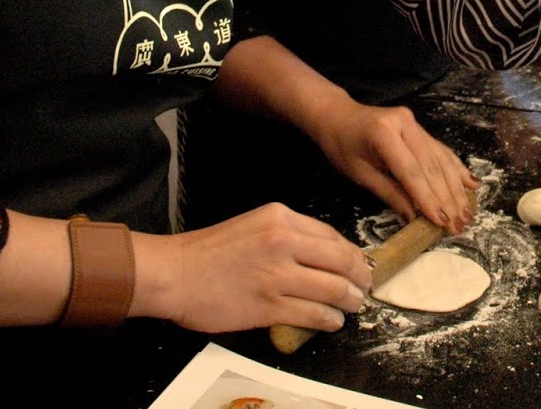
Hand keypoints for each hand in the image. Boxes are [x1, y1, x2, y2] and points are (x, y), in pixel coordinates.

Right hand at [164, 203, 370, 333]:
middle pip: (341, 260)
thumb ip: (288, 235)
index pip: (332, 236)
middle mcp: (283, 242)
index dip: (352, 253)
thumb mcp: (254, 224)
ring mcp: (277, 275)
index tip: (360, 264)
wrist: (175, 273)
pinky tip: (332, 322)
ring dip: (350, 300)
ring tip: (354, 306)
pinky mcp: (268, 305)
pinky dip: (329, 320)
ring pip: (332, 288)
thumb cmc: (209, 252)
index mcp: (281, 218)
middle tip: (366, 287)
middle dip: (360, 277)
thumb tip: (324, 254)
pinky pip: (312, 313)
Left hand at [309, 97, 479, 233]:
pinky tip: (472, 185)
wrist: (338, 116)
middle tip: (460, 224)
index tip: (442, 221)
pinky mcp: (420, 127)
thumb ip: (389, 193)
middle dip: (447, 198)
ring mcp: (415, 123)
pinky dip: (457, 169)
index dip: (428, 198)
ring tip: (467, 213)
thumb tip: (414, 218)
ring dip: (456, 189)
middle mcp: (405, 124)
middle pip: (431, 166)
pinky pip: (441, 150)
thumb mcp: (360, 174)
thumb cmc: (342, 147)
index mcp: (384, 134)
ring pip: (441, 160)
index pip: (411, 172)